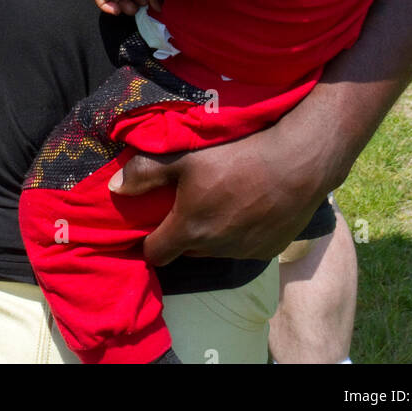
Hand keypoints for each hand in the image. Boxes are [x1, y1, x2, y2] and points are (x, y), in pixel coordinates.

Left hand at [109, 127, 322, 262]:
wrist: (297, 163)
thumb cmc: (236, 156)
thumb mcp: (184, 156)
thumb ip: (145, 172)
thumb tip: (115, 187)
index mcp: (188, 230)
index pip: (155, 254)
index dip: (149, 241)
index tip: (152, 223)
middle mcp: (214, 249)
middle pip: (186, 250)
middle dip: (181, 233)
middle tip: (187, 203)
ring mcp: (243, 252)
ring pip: (216, 249)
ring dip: (213, 232)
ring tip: (222, 200)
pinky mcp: (269, 250)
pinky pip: (244, 246)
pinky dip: (241, 232)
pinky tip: (249, 205)